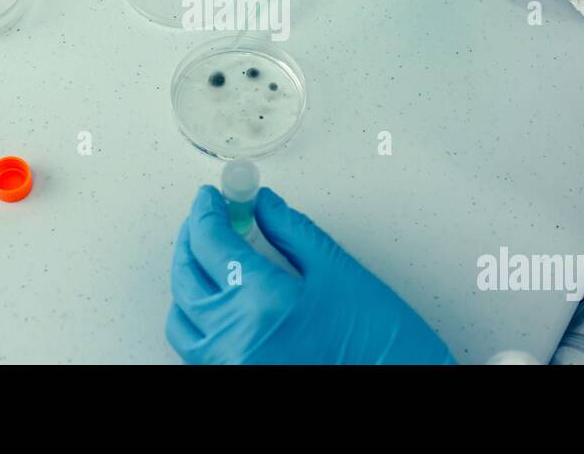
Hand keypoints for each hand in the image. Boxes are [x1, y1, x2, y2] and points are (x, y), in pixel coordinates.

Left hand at [166, 185, 454, 363]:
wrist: (401, 386)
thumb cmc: (382, 343)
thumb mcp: (338, 272)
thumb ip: (291, 232)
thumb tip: (261, 204)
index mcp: (260, 302)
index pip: (211, 243)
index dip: (207, 212)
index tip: (211, 197)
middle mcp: (235, 338)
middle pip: (187, 277)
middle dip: (192, 239)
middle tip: (207, 217)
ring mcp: (229, 366)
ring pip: (182, 317)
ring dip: (188, 281)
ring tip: (209, 256)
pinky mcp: (234, 379)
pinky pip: (196, 347)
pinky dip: (197, 317)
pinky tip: (217, 298)